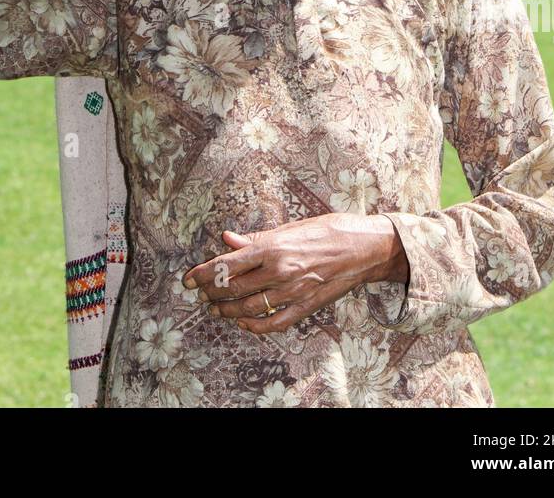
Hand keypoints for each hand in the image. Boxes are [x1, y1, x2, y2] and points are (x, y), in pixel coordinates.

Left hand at [181, 212, 407, 334]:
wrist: (364, 247)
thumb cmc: (329, 229)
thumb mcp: (290, 226)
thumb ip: (256, 238)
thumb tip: (228, 239)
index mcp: (273, 246)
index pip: (227, 264)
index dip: (204, 273)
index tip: (188, 278)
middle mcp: (280, 271)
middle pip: (233, 288)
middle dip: (211, 293)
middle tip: (200, 293)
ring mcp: (293, 292)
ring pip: (250, 308)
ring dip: (228, 310)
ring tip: (216, 309)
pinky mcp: (306, 307)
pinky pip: (275, 322)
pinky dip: (255, 326)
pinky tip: (244, 323)